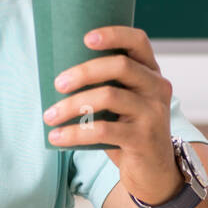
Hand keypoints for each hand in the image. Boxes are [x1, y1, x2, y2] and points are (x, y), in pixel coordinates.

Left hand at [41, 25, 183, 204]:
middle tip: (57, 84)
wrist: (153, 173)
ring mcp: (153, 113)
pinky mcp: (144, 138)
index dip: (113, 34)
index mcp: (150, 73)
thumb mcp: (122, 104)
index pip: (138, 41)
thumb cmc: (128, 131)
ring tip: (50, 115)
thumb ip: (105, 85)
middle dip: (84, 72)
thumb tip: (57, 75)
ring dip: (72, 105)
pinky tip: (56, 137)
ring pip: (109, 96)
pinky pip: (103, 130)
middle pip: (120, 66)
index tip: (85, 38)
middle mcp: (157, 88)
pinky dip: (74, 133)